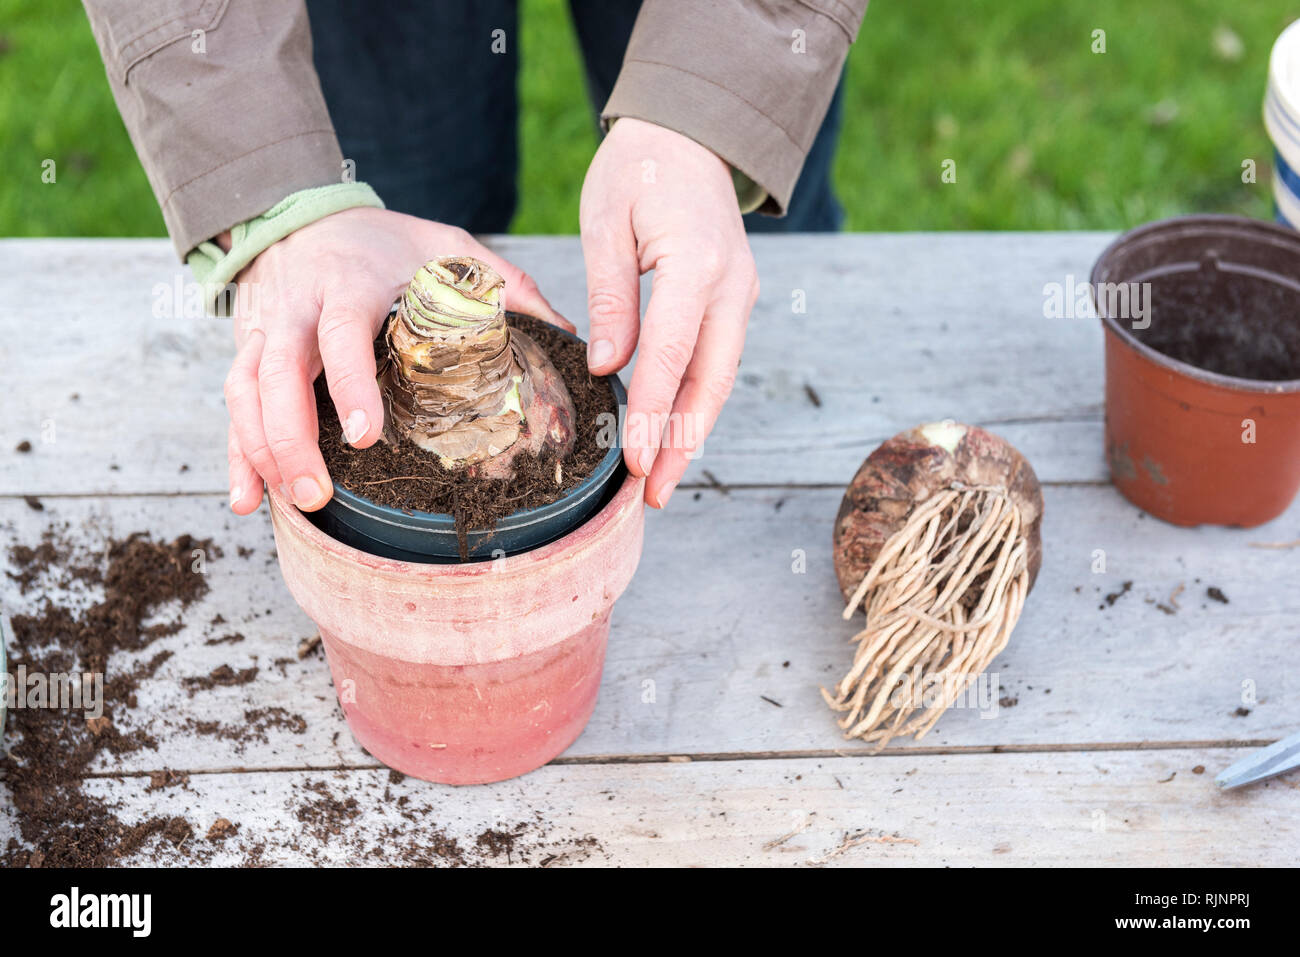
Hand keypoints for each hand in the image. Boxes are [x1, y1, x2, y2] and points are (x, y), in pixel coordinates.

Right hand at [224, 206, 569, 514]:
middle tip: (318, 492)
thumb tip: (569, 333)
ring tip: (295, 503)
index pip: (340, 334)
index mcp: (350, 282)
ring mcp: (264, 329)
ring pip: (244, 393)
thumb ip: (504, 284)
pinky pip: (231, 405)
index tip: (367, 433)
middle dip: (291, 437)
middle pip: (277, 374)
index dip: (349, 384)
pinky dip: (236, 453)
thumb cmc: (384, 240)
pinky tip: (249, 500)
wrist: (300, 210)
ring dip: (261, 451)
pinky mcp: (246, 349)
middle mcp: (297, 307)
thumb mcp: (446, 246)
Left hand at [580, 118, 758, 507]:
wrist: (692, 133)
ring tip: (664, 481)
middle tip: (655, 494)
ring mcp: (739, 296)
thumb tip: (606, 369)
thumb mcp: (606, 223)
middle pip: (709, 382)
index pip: (672, 354)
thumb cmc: (640, 168)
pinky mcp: (733, 302)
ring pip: (718, 380)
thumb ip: (610, 298)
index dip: (652, 413)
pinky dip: (695, 403)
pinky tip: (673, 435)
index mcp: (698, 262)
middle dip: (682, 443)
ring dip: (692, 432)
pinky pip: (715, 362)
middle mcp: (732, 287)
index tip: (635, 462)